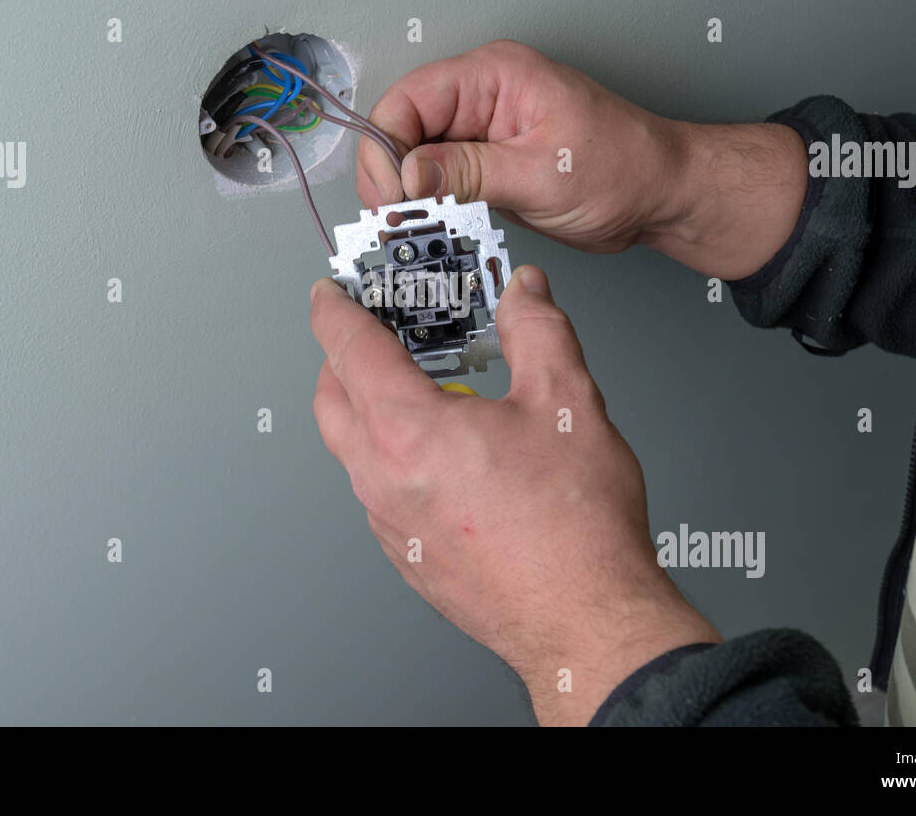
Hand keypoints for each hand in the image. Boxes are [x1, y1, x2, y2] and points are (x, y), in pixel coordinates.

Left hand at [310, 263, 719, 724]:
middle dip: (341, 358)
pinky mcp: (407, 556)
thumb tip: (525, 295)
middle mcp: (382, 479)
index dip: (335, 310)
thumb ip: (539, 331)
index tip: (330, 294)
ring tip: (420, 391)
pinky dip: (390, 456)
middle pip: (332, 400)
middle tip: (372, 334)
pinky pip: (377, 491)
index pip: (348, 349)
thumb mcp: (568, 401)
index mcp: (407, 431)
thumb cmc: (574, 531)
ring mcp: (390, 524)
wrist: (585, 621)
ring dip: (368, 411)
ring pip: (353, 450)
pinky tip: (443, 454)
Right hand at [356, 39, 807, 279]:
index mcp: (494, 76)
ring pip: (418, 160)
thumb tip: (407, 173)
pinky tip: (437, 231)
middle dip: (394, 178)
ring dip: (412, 197)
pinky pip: (442, 182)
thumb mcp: (542, 174)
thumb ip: (468, 172)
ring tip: (417, 231)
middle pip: (403, 129)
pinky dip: (434, 208)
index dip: (387, 149)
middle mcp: (483, 97)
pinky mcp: (488, 165)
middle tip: (400, 222)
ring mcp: (483, 132)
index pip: (407, 101)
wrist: (664, 196)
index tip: (392, 197)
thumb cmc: (627, 168)